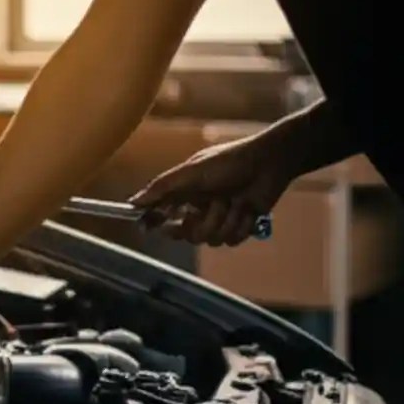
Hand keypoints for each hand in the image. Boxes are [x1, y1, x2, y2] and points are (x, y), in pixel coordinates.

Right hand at [130, 137, 293, 245]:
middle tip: (214, 205)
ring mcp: (220, 217)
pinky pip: (233, 240)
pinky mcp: (240, 225)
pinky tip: (249, 208)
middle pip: (187, 234)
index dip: (155, 222)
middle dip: (202, 222)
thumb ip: (161, 188)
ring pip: (212, 240)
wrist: (270, 162)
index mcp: (185, 193)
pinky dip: (241, 224)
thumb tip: (132, 202)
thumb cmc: (229, 162)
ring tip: (236, 201)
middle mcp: (199, 207)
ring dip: (226, 220)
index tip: (149, 228)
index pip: (161, 213)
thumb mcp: (190, 172)